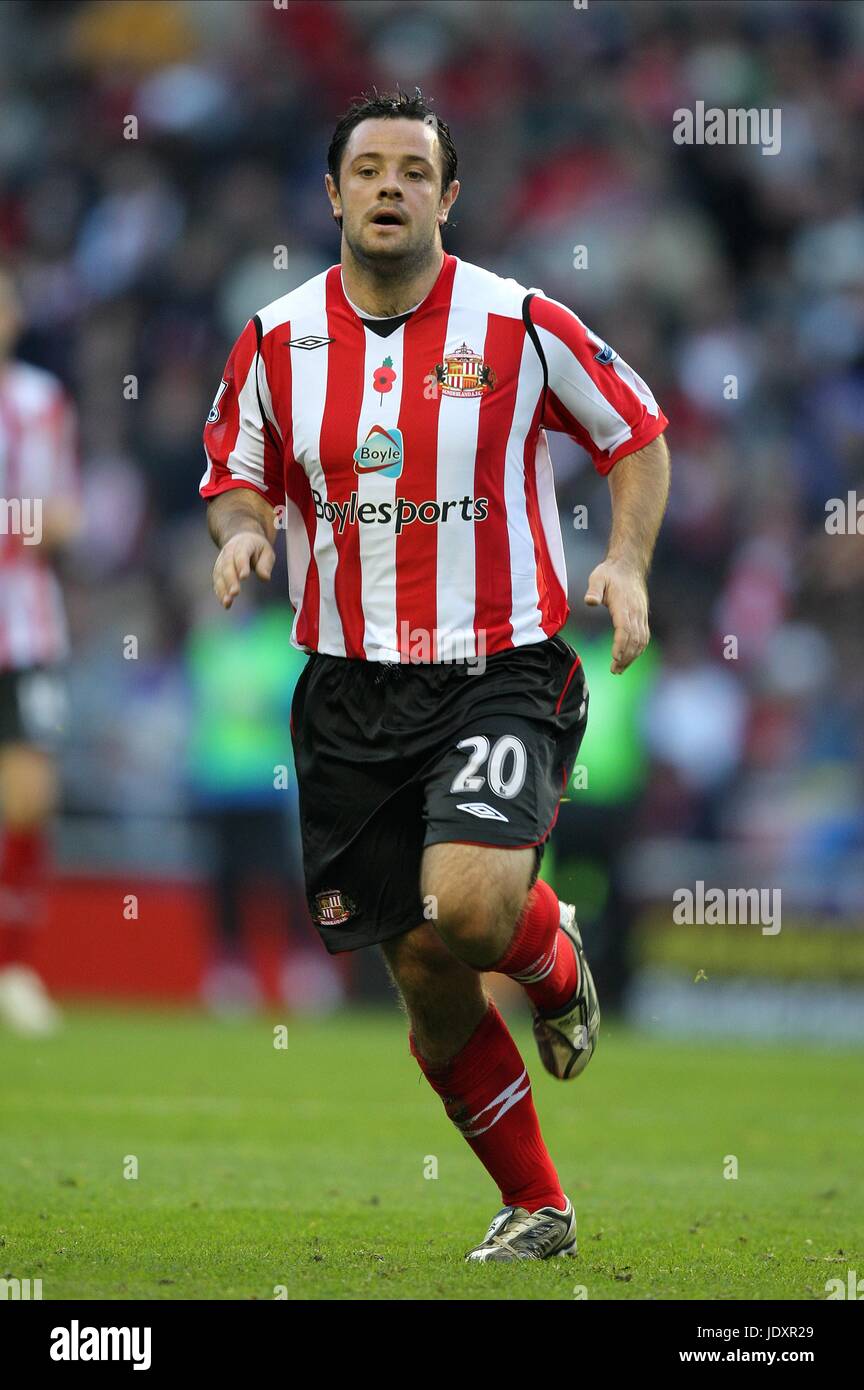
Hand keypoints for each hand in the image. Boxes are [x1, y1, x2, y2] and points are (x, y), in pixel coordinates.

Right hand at [212, 531, 274, 608]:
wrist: (241, 538)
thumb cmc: (257, 548)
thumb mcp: (266, 551)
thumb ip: (265, 564)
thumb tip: (265, 578)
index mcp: (243, 544)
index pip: (241, 554)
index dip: (241, 565)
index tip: (244, 577)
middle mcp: (229, 551)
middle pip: (227, 565)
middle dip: (230, 580)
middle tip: (235, 593)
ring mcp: (221, 560)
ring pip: (219, 574)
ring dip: (222, 589)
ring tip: (227, 602)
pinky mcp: (218, 570)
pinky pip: (217, 581)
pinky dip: (220, 592)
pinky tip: (225, 603)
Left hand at [584, 559, 648, 673]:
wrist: (629, 566)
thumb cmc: (610, 573)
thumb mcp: (597, 577)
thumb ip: (593, 590)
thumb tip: (590, 601)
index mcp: (624, 605)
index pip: (625, 628)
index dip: (621, 644)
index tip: (615, 657)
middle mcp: (636, 612)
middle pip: (634, 639)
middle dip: (626, 656)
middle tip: (614, 670)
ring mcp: (641, 615)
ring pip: (641, 640)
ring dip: (632, 656)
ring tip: (619, 669)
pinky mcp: (642, 617)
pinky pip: (644, 637)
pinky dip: (638, 650)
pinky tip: (629, 658)